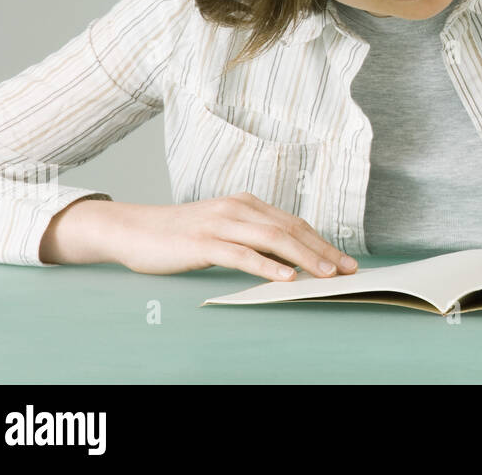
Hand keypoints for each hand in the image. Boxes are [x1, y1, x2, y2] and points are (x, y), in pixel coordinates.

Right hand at [45, 192, 357, 281]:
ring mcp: (222, 224)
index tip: (345, 259)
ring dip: (305, 257)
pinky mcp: (204, 242)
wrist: (134, 229)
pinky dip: (267, 266)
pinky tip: (285, 277)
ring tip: (326, 274)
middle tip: (348, 269)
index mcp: (247, 204)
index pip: (294, 223)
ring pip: (274, 239)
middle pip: (291, 229)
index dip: (322, 241)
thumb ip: (251, 236)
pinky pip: (242, 254)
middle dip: (324, 250)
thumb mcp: (222, 229)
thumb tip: (287, 257)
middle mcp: (239, 209)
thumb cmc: (179, 235)